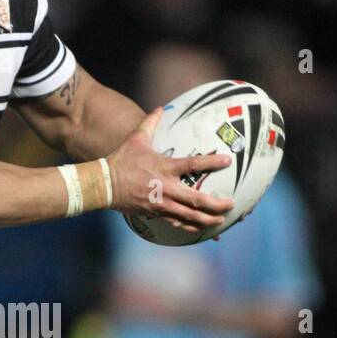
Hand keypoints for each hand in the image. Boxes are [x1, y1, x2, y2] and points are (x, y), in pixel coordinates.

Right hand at [108, 108, 234, 233]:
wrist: (104, 184)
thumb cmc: (121, 159)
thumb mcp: (136, 138)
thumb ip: (150, 123)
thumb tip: (159, 108)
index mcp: (165, 167)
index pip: (194, 164)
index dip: (213, 162)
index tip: (228, 160)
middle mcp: (166, 188)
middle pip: (197, 200)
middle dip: (217, 204)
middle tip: (231, 204)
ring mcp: (161, 203)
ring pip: (189, 216)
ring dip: (207, 220)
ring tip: (221, 221)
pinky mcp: (155, 213)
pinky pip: (176, 223)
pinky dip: (189, 227)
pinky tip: (200, 229)